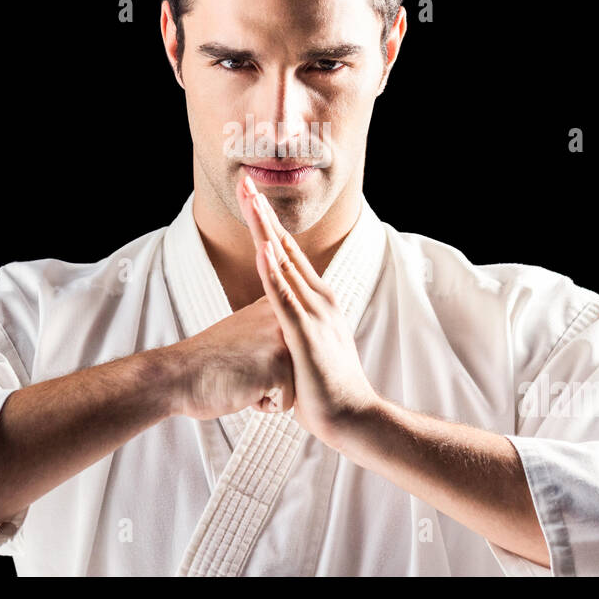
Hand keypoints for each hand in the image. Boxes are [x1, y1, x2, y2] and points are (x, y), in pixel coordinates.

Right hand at [167, 295, 295, 420]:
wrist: (177, 374)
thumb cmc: (210, 360)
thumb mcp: (248, 328)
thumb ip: (273, 326)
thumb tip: (299, 336)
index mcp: (277, 305)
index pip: (297, 349)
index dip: (269, 363)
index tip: (244, 354)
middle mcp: (284, 318)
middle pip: (299, 368)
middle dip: (272, 378)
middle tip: (241, 364)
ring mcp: (282, 341)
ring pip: (294, 387)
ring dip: (268, 391)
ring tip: (241, 375)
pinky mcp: (279, 368)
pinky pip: (284, 403)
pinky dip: (260, 404)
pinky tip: (240, 387)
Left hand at [236, 175, 379, 445]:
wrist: (352, 418)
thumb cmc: (326, 390)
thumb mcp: (306, 349)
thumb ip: (293, 329)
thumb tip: (278, 324)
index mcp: (317, 300)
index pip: (287, 252)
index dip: (269, 223)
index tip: (252, 196)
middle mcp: (319, 299)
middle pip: (285, 246)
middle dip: (264, 213)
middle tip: (246, 180)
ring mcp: (314, 314)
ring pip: (284, 263)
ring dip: (266, 230)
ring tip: (251, 201)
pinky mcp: (305, 334)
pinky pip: (285, 298)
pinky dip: (273, 272)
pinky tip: (263, 250)